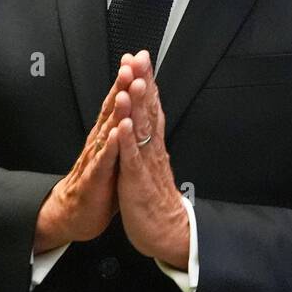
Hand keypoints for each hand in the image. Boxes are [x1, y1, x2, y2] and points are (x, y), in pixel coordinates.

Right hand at [33, 62, 132, 251]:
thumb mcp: (113, 150)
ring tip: (125, 90)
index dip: (128, 80)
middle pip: (113, 107)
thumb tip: (133, 104)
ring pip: (107, 129)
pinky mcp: (95, 177)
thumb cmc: (97, 181)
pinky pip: (104, 160)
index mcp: (107, 134)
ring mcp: (96, 157)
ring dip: (117, 109)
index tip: (138, 59)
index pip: (119, 101)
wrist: (76, 212)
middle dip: (122, 85)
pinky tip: (115, 133)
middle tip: (131, 63)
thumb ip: (121, 127)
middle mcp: (100, 140)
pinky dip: (110, 145)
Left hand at [114, 51, 188, 269]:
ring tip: (134, 82)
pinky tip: (124, 123)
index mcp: (153, 145)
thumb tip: (151, 119)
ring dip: (138, 104)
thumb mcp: (152, 163)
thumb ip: (151, 140)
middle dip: (143, 82)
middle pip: (149, 110)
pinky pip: (132, 158)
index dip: (145, 81)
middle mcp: (152, 149)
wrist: (167, 233)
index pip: (150, 106)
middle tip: (139, 58)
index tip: (140, 58)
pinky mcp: (138, 181)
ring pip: (142, 129)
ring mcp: (146, 164)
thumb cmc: (155, 200)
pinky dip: (128, 140)